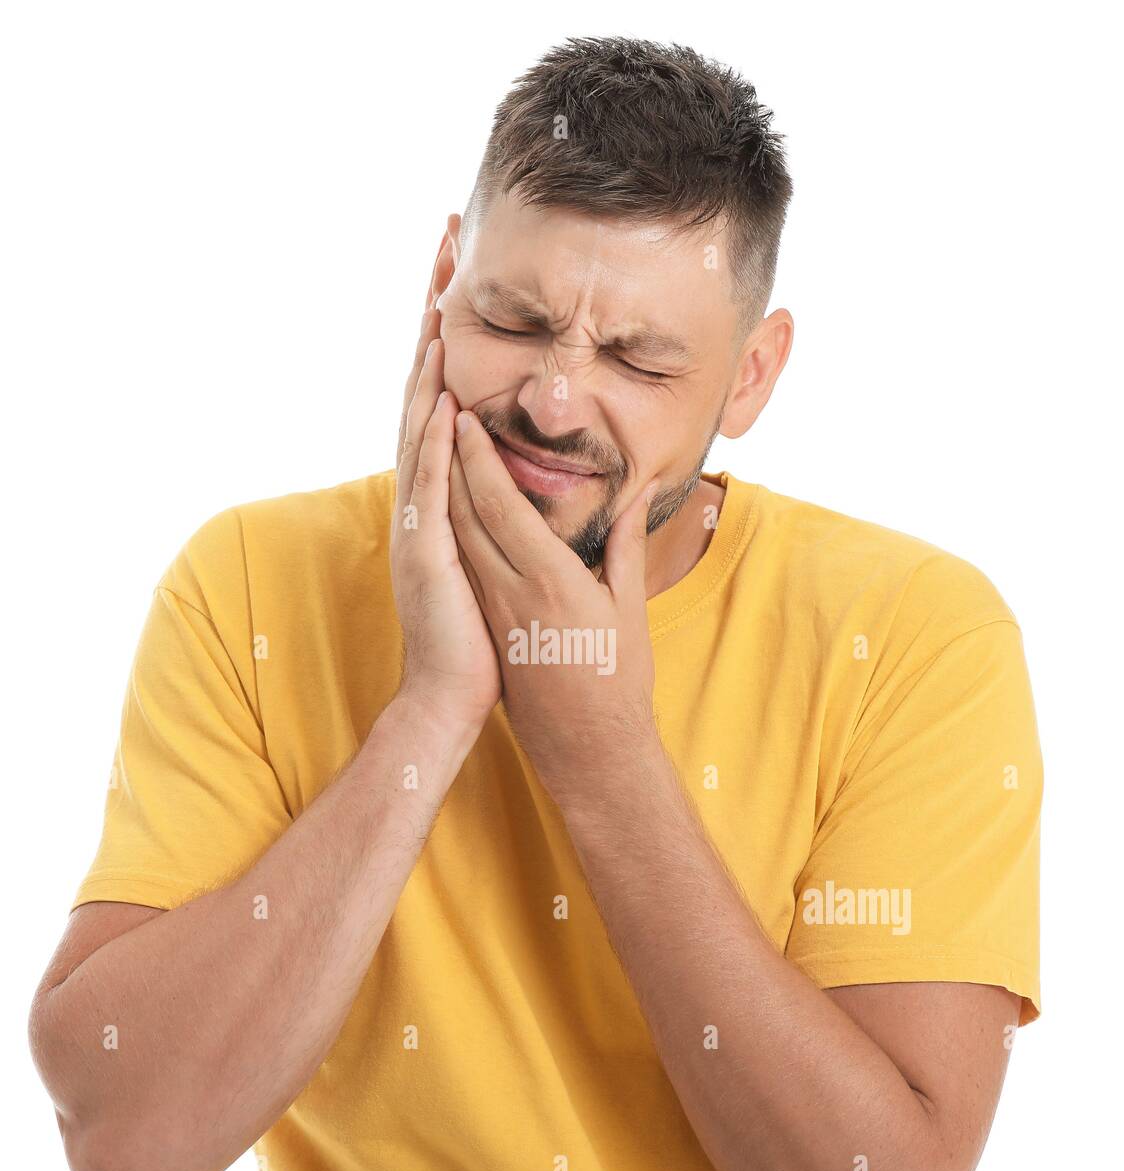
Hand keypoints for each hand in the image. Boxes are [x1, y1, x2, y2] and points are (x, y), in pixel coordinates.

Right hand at [390, 311, 500, 733]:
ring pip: (418, 431)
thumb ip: (499, 515)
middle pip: (420, 397)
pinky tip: (442, 399)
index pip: (441, 405)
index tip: (455, 287)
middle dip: (429, 328)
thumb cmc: (477, 633)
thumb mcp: (493, 559)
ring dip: (426, 370)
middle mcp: (418, 500)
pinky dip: (433, 441)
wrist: (449, 695)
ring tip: (437, 311)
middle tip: (437, 261)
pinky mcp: (424, 551)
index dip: (447, 346)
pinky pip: (428, 487)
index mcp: (439, 497)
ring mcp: (416, 523)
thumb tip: (519, 478)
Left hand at [447, 408, 660, 801]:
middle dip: (449, 460)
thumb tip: (636, 496)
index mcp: (550, 580)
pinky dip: (452, 530)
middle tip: (439, 416)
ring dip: (443, 491)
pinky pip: (465, 568)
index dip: (477, 458)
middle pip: (467, 514)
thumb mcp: (628, 608)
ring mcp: (494, 612)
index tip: (464, 419)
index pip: (499, 504)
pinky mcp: (488, 629)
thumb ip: (625, 547)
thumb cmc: (618, 678)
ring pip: (458, 540)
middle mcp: (513, 592)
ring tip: (434, 447)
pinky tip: (447, 508)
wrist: (588, 748)